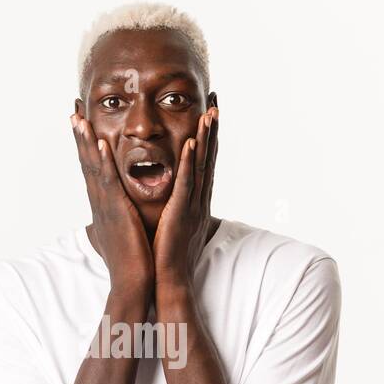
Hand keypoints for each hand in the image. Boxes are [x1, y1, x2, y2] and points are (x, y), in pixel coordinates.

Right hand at [71, 111, 153, 297]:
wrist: (133, 281)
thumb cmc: (131, 259)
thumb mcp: (121, 232)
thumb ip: (115, 220)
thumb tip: (108, 219)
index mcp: (103, 203)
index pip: (92, 167)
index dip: (85, 144)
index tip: (80, 122)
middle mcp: (100, 201)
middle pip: (87, 161)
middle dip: (80, 134)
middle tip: (74, 109)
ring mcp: (106, 205)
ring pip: (94, 167)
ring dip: (86, 140)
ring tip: (79, 117)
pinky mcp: (117, 211)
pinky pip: (110, 181)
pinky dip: (105, 161)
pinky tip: (102, 143)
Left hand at [153, 105, 218, 291]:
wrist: (168, 282)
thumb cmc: (167, 258)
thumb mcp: (172, 227)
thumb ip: (172, 210)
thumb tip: (168, 202)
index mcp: (194, 201)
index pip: (202, 163)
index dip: (208, 138)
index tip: (210, 113)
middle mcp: (198, 200)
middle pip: (208, 158)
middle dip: (212, 129)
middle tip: (216, 101)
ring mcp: (191, 206)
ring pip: (200, 166)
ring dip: (205, 138)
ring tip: (209, 112)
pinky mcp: (180, 214)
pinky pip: (185, 184)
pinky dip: (188, 163)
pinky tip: (190, 143)